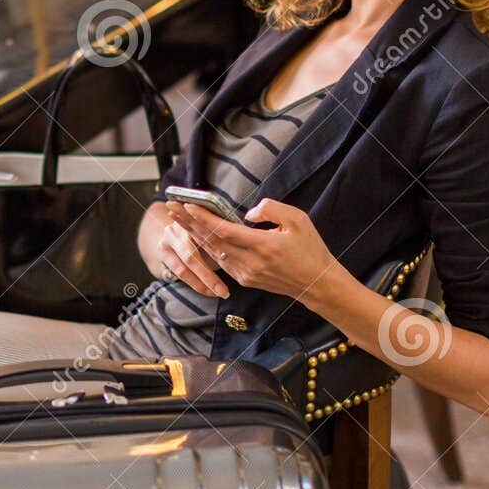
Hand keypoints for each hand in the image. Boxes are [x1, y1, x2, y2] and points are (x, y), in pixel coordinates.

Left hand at [164, 198, 343, 307]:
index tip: (187, 205)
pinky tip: (197, 236)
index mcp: (262, 246)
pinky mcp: (245, 279)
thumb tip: (247, 214)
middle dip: (189, 223)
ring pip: (213, 252)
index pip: (224, 231)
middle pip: (212, 241)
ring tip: (179, 218)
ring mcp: (245, 274)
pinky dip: (207, 247)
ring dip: (195, 234)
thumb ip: (271, 209)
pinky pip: (221, 261)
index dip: (203, 218)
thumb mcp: (297, 220)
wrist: (316, 283)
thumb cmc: (309, 249)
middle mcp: (250, 262)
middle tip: (172, 207)